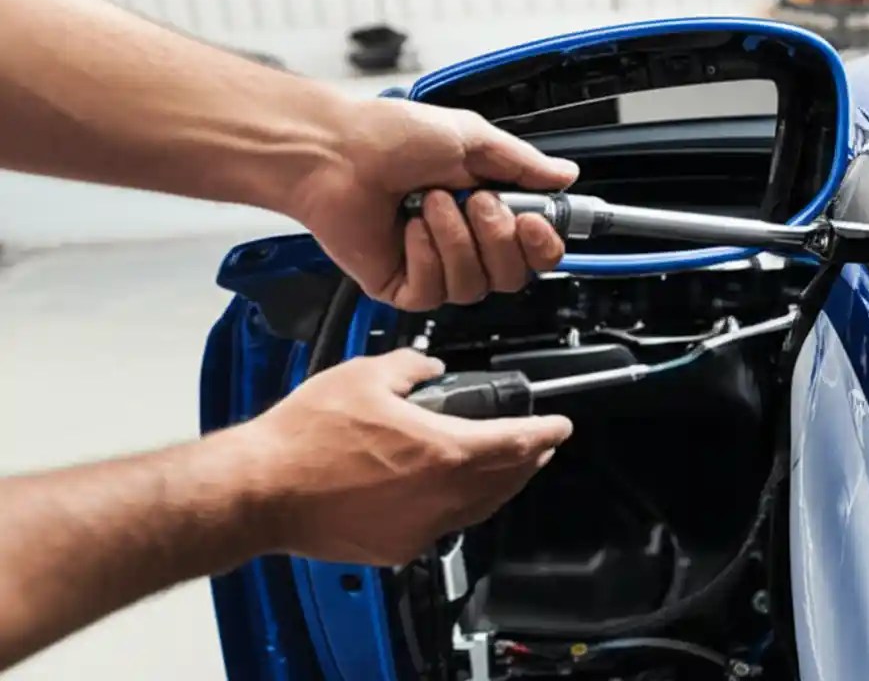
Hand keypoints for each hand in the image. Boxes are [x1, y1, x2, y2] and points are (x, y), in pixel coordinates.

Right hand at [240, 349, 570, 564]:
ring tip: (506, 468)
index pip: (516, 443)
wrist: (261, 490)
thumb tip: (426, 366)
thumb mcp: (365, 376)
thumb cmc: (305, 437)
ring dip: (499, 485)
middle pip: (506, 480)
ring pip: (478, 508)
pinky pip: (442, 526)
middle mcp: (441, 496)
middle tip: (539, 444)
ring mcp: (420, 527)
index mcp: (443, 451)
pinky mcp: (396, 547)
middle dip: (529, 460)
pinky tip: (450, 494)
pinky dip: (457, 506)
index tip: (561, 426)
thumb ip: (410, 366)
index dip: (545, 432)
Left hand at [290, 100, 577, 310]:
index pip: (536, 251)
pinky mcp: (403, 286)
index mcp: (487, 208)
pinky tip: (407, 229)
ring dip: (455, 240)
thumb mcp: (470, 138)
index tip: (534, 222)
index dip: (543, 245)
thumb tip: (564, 174)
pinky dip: (425, 256)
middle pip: (512, 276)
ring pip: (473, 286)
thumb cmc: (390, 136)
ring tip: (428, 203)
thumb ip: (522, 163)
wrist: (335, 151)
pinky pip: (434, 292)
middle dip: (496, 238)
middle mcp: (465, 242)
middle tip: (474, 200)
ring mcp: (434, 267)